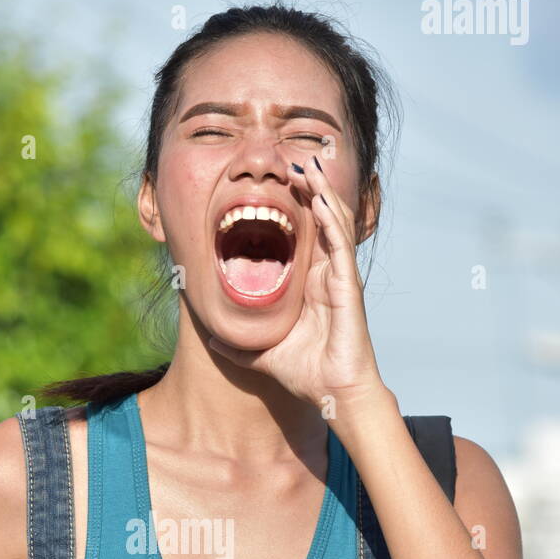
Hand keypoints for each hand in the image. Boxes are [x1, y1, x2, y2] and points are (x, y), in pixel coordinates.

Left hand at [209, 152, 386, 416]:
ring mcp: (338, 276)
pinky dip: (332, 218)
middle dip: (307, 190)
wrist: (332, 393)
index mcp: (307, 284)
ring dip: (321, 193)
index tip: (273, 189)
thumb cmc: (306, 374)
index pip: (301, 236)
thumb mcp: (261, 354)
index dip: (291, 211)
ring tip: (308, 167)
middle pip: (319, 220)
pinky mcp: (347, 283)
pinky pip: (339, 243)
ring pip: (333, 223)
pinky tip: (321, 197)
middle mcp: (324, 275)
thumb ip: (239, 346)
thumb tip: (212, 340)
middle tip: (289, 165)